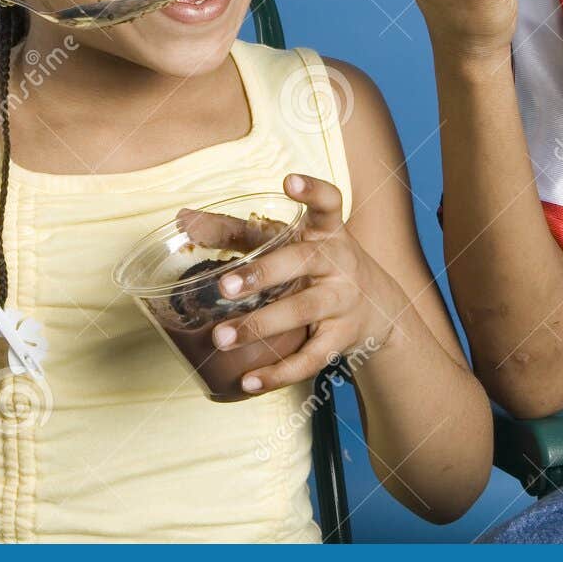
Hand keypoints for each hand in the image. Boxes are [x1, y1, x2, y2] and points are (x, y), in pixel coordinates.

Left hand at [184, 173, 400, 394]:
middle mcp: (338, 261)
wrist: (380, 308)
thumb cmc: (317, 266)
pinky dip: (277, 372)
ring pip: (303, 310)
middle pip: (303, 261)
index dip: (312, 190)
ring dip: (260, 324)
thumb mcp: (291, 243)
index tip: (289, 180)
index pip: (328, 202)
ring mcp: (342, 300)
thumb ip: (238, 232)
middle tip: (224, 287)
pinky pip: (310, 357)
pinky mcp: (341, 337)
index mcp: (325, 232)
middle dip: (263, 273)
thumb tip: (182, 219)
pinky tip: (248, 381)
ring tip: (221, 337)